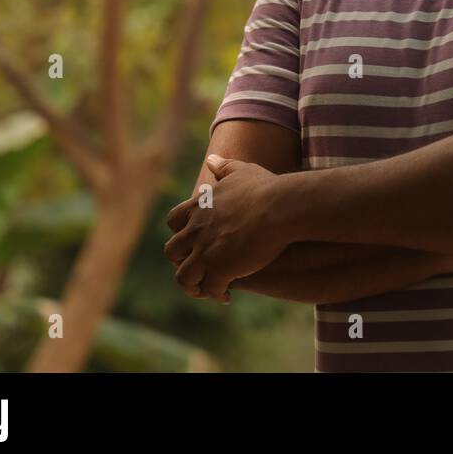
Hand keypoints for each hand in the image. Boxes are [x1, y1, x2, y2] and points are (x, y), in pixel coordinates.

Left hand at [164, 155, 287, 301]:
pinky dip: (215, 294)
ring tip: (207, 289)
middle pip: (173, 251)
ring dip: (193, 285)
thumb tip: (211, 158)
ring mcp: (205, 251)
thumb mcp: (242, 171)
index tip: (193, 238)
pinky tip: (226, 295)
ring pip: (184, 277)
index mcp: (199, 207)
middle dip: (182, 260)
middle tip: (198, 266)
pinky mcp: (220, 269)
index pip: (173, 221)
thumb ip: (224, 166)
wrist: (280, 208)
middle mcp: (196, 230)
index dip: (180, 232)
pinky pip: (209, 289)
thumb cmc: (265, 188)